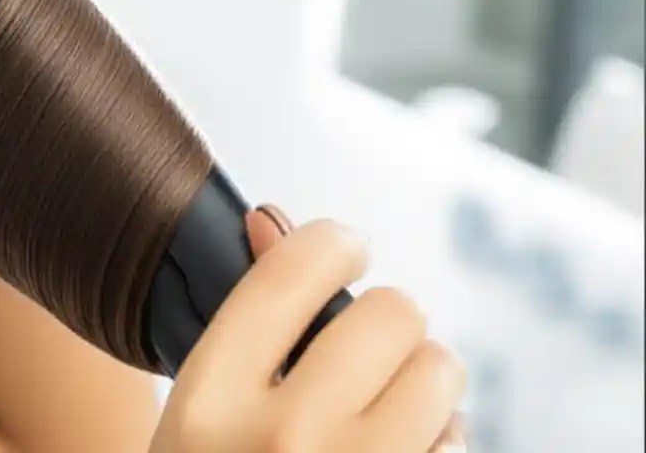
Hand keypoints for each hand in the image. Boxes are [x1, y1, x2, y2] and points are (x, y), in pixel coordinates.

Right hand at [152, 209, 468, 452]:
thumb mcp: (196, 422)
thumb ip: (241, 330)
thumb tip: (273, 222)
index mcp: (208, 404)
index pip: (295, 271)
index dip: (332, 243)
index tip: (341, 250)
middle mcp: (283, 443)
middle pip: (391, 314)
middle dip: (383, 328)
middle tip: (357, 359)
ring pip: (442, 372)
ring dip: (419, 385)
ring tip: (376, 419)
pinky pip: (457, 441)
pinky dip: (437, 443)